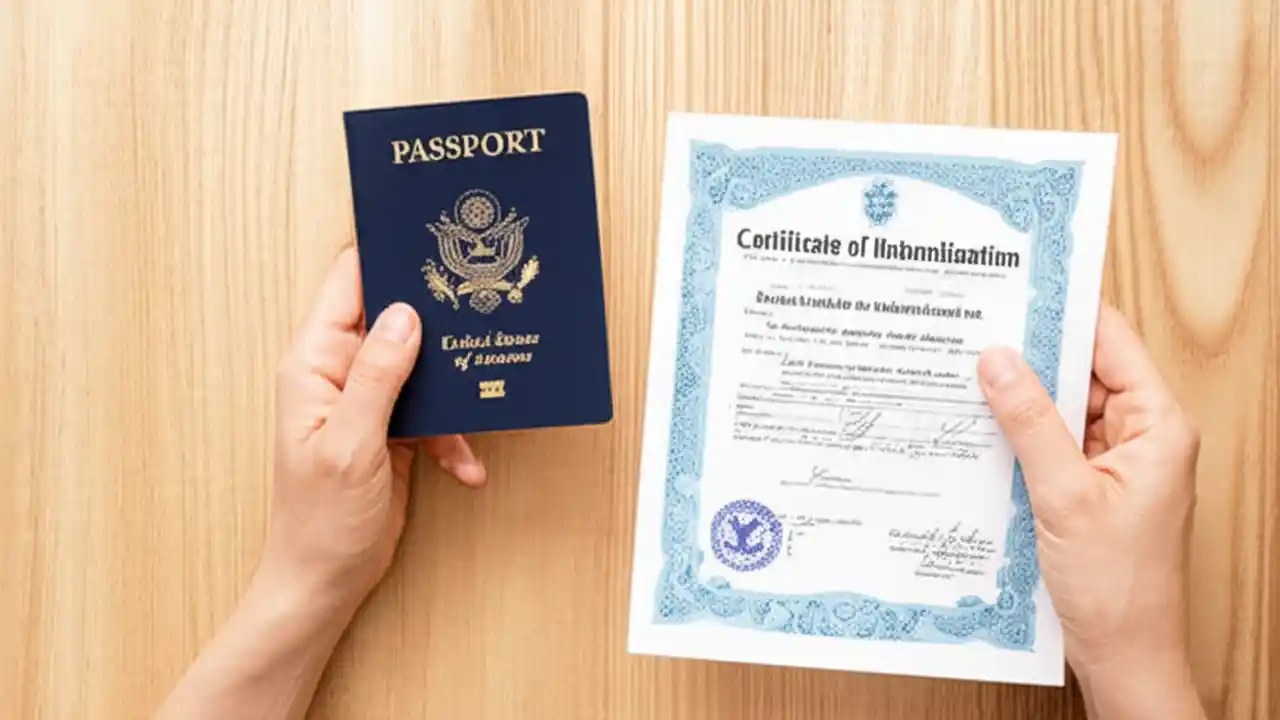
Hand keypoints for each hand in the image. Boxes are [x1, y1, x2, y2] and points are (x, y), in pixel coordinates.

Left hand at [261, 246, 485, 609]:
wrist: (324, 582)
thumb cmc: (320, 521)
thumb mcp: (351, 445)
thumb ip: (378, 376)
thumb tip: (406, 314)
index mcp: (314, 363)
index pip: (347, 285)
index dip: (384, 255)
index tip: (428, 237)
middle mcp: (338, 372)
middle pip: (395, 318)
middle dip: (437, 322)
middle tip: (478, 312)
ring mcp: (366, 400)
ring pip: (422, 365)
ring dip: (453, 391)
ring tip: (480, 407)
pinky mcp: (390, 428)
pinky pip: (431, 411)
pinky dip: (453, 437)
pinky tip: (465, 467)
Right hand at [977, 305, 1203, 718]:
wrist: (1123, 656)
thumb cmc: (1116, 586)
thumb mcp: (1064, 495)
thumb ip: (1029, 422)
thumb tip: (997, 360)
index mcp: (1157, 425)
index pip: (1111, 342)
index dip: (1066, 310)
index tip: (1019, 285)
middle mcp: (1140, 435)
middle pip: (1080, 371)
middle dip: (1028, 353)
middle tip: (971, 327)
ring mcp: (1113, 462)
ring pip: (1059, 408)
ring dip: (1017, 397)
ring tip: (963, 374)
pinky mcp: (1088, 487)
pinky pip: (1050, 443)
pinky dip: (1017, 435)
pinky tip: (977, 427)